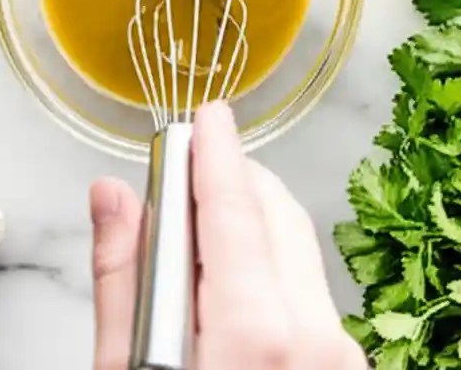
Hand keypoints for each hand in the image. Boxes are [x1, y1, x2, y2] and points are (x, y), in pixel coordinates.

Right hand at [89, 103, 368, 368]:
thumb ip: (122, 282)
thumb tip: (113, 196)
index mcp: (255, 333)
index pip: (235, 209)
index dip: (218, 154)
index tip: (208, 115)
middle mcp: (313, 337)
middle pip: (277, 218)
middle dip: (234, 183)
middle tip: (185, 176)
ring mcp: (339, 354)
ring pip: (298, 251)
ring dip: (253, 229)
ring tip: (198, 245)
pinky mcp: (347, 365)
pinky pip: (312, 292)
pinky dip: (273, 274)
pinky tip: (232, 295)